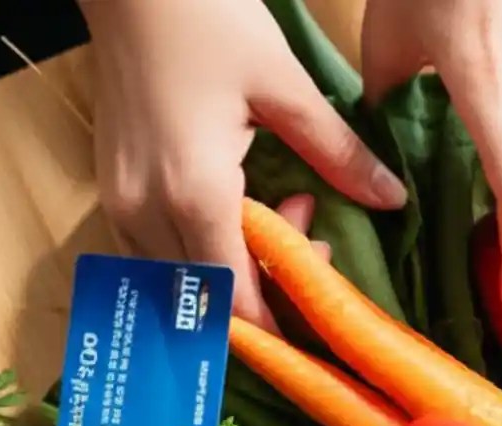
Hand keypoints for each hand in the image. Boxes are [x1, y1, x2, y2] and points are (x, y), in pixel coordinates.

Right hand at [79, 0, 405, 330]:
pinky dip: (200, 248)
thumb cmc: (206, 21)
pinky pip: (153, 250)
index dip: (278, 321)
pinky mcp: (109, 186)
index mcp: (194, 195)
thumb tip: (391, 199)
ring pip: (176, 277)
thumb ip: (336, 153)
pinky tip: (237, 205)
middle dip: (266, 286)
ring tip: (280, 205)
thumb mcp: (284, 85)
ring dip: (232, 266)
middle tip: (311, 224)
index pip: (234, 296)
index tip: (318, 308)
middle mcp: (146, 212)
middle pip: (205, 296)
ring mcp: (118, 202)